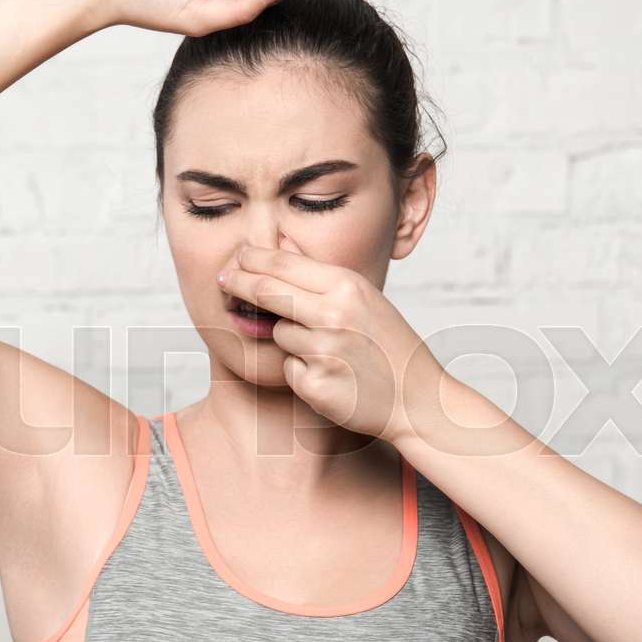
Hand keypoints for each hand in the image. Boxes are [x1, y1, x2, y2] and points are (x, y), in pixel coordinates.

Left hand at [217, 241, 445, 441]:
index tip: (236, 259)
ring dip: (289, 338)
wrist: (418, 398)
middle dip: (239, 284)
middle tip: (223, 281)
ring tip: (326, 348)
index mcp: (348, 287)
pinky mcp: (314, 384)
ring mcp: (323, 351)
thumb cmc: (389, 345)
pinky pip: (288, 367)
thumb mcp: (366, 298)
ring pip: (277, 333)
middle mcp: (333, 315)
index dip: (251, 259)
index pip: (283, 264)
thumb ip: (322, 276)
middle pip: (266, 292)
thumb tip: (280, 243)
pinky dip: (301, 370)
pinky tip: (330, 374)